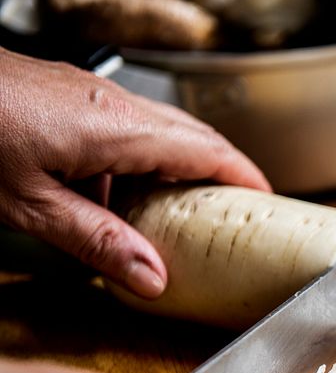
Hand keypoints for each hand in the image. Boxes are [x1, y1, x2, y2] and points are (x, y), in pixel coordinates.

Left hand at [0, 48, 269, 298]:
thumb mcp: (29, 206)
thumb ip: (97, 243)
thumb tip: (152, 278)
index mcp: (117, 130)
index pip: (207, 152)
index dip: (244, 178)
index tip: (268, 203)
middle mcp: (114, 106)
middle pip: (194, 136)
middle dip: (225, 172)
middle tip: (239, 213)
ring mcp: (92, 95)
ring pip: (163, 129)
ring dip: (184, 167)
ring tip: (187, 214)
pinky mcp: (70, 94)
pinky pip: (130, 126)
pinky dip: (146, 160)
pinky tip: (123, 194)